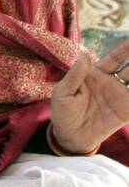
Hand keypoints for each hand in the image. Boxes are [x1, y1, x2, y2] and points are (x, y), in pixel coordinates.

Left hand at [50, 40, 128, 156]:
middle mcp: (111, 82)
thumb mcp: (63, 92)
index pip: (114, 58)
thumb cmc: (63, 112)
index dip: (125, 49)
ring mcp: (121, 96)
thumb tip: (84, 55)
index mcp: (95, 74)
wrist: (70, 137)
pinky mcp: (127, 110)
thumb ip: (75, 75)